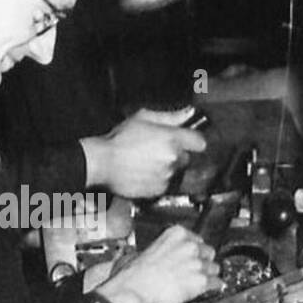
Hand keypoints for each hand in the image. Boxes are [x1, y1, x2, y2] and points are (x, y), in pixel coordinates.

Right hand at [81, 108, 206, 198]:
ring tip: (146, 163)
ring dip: (166, 168)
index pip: (200, 142)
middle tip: (156, 151)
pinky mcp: (159, 190)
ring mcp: (167, 176)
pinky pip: (165, 184)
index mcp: (172, 139)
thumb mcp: (143, 118)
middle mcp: (173, 158)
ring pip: (175, 172)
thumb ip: (170, 116)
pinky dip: (157, 180)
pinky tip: (142, 173)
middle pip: (186, 158)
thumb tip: (190, 111)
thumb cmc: (119, 139)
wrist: (102, 163)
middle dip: (176, 155)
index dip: (192, 141)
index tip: (185, 141)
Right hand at [95, 225, 220, 302]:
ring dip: (207, 276)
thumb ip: (167, 249)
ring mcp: (197, 263)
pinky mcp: (202, 281)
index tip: (192, 258)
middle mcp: (190, 245)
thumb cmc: (134, 274)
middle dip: (202, 263)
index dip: (194, 251)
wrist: (133, 290)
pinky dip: (212, 289)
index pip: (197, 239)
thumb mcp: (150, 249)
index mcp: (177, 234)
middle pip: (208, 253)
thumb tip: (173, 255)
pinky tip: (204, 292)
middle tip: (194, 271)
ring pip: (214, 269)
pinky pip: (217, 284)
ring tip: (197, 283)